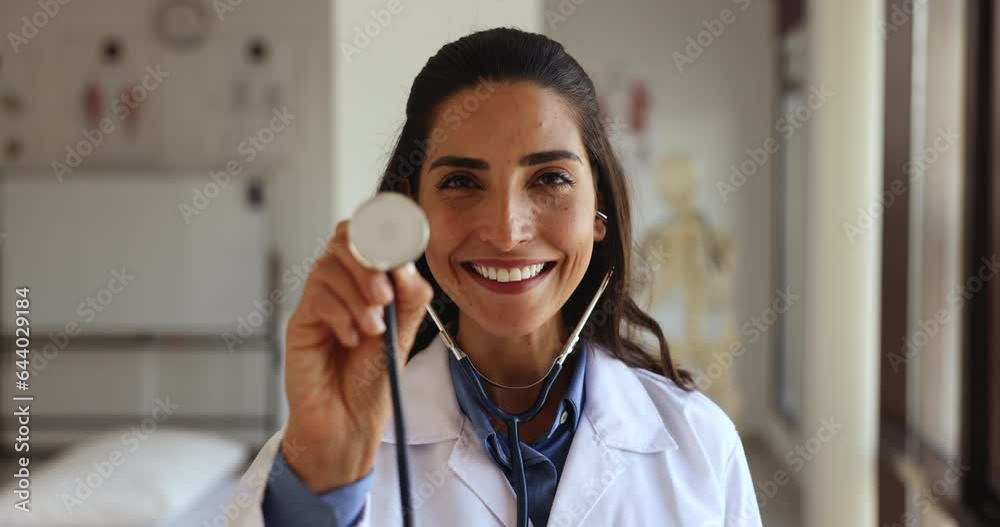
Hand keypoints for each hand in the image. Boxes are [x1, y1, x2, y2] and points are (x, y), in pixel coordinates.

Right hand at [280, 220, 433, 491]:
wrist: (350, 422)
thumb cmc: (373, 380)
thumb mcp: (403, 334)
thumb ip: (409, 298)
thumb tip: (405, 266)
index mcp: (367, 282)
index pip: (365, 236)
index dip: (379, 235)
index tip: (397, 256)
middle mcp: (340, 287)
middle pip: (343, 241)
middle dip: (367, 263)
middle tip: (384, 297)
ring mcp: (318, 303)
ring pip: (328, 267)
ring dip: (356, 294)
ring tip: (373, 328)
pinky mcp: (301, 323)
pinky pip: (316, 298)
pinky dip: (340, 315)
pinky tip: (352, 340)